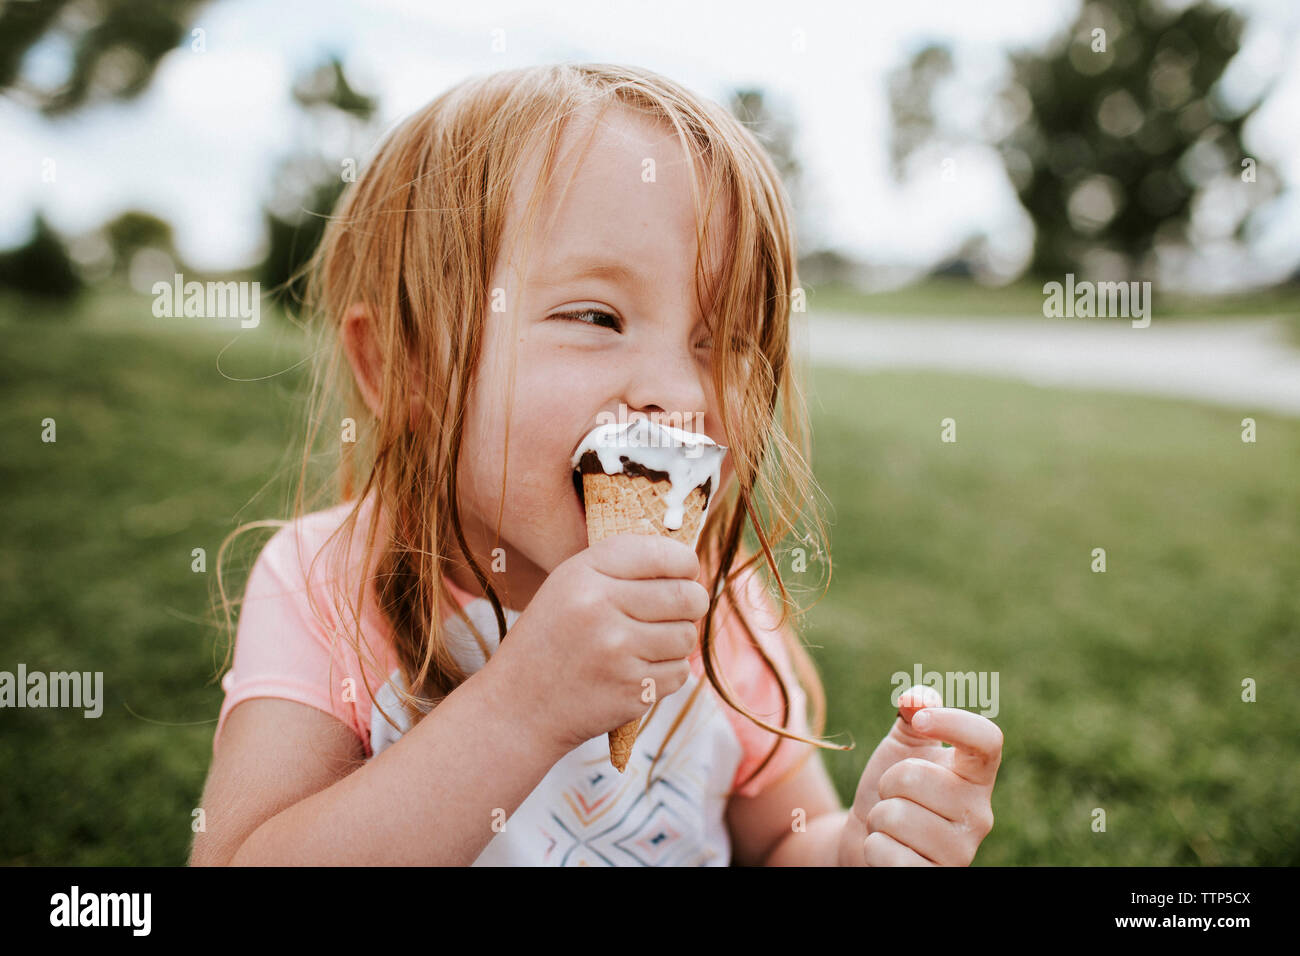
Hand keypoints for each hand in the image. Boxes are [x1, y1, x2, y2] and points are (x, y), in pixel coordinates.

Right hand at [486, 532, 709, 753]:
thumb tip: (689, 565)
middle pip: (687, 596)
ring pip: (686, 636)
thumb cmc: (552, 638)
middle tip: (679, 609)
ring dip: (676, 642)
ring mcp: (617, 653)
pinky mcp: (631, 691)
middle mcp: (600, 609)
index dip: (685, 563)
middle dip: (692, 602)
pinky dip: (666, 674)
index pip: (663, 554)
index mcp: (585, 575)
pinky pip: (679, 673)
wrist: (519, 707)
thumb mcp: (568, 585)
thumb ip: (621, 568)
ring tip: (646, 645)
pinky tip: (636, 672)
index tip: (684, 573)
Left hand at [837, 686, 1001, 865]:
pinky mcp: (937, 878)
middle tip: (893, 796)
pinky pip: (887, 853)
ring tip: (890, 825)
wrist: (869, 839)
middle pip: (915, 776)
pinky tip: (888, 851)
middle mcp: (978, 814)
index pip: (987, 740)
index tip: (919, 720)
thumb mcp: (901, 746)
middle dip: (888, 781)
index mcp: (975, 775)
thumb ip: (913, 715)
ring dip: (877, 817)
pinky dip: (873, 847)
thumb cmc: (892, 789)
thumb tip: (916, 698)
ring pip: (895, 816)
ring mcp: (961, 852)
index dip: (953, 722)